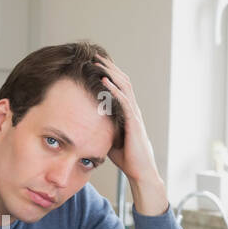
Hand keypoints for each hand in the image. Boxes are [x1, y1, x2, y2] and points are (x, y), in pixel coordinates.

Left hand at [96, 58, 159, 186]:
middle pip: (123, 81)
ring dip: (111, 72)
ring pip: (124, 86)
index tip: (96, 63)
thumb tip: (86, 123)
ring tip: (98, 61)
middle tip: (96, 55)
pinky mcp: (134, 123)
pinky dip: (114, 89)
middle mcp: (133, 109)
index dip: (109, 73)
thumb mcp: (110, 138)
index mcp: (129, 112)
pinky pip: (124, 101)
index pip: (120, 86)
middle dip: (109, 66)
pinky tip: (104, 80)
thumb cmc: (127, 158)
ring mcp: (135, 115)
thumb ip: (102, 127)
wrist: (141, 173)